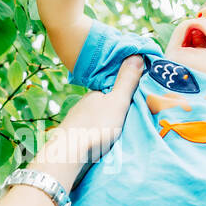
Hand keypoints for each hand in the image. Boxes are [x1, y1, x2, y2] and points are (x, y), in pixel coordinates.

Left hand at [29, 55, 143, 190]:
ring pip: (94, 116)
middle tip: (129, 115)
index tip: (135, 95)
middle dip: (113, 106)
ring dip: (104, 120)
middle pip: (102, 102)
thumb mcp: (118, 102)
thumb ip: (127, 81)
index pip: (111, 86)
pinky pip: (87, 129)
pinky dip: (95, 131)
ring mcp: (75, 119)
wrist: (68, 151)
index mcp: (95, 93)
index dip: (123, 89)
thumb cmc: (96, 126)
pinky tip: (100, 139)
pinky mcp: (71, 135)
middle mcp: (83, 103)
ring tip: (117, 129)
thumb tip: (136, 54)